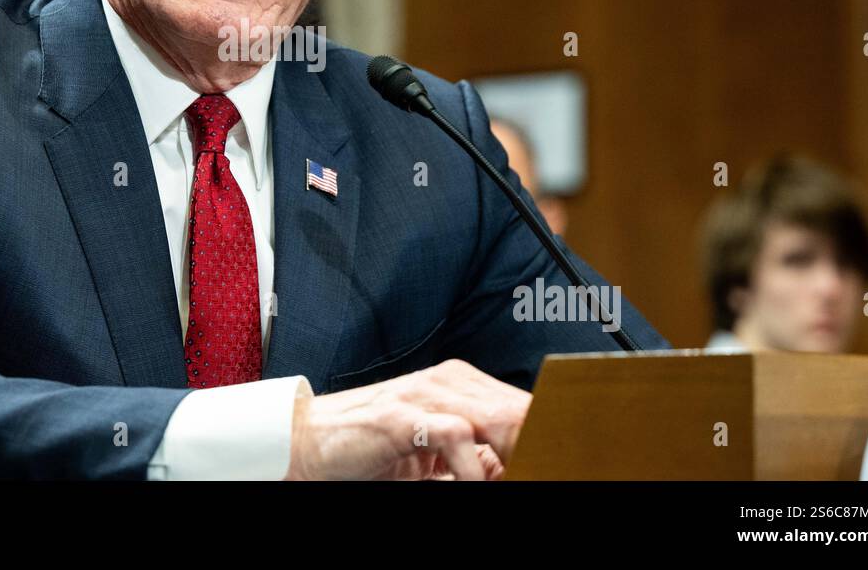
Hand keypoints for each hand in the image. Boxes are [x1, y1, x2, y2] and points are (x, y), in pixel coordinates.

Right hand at [284, 359, 530, 480]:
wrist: (309, 440)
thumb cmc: (371, 449)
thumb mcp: (435, 454)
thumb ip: (476, 458)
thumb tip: (520, 470)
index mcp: (461, 385)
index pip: (524, 407)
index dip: (547, 434)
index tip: (558, 460)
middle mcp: (449, 382)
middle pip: (520, 410)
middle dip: (538, 445)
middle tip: (546, 469)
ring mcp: (425, 395)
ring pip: (498, 418)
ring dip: (515, 456)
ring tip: (520, 476)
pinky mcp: (403, 416)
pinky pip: (457, 436)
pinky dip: (473, 468)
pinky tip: (471, 484)